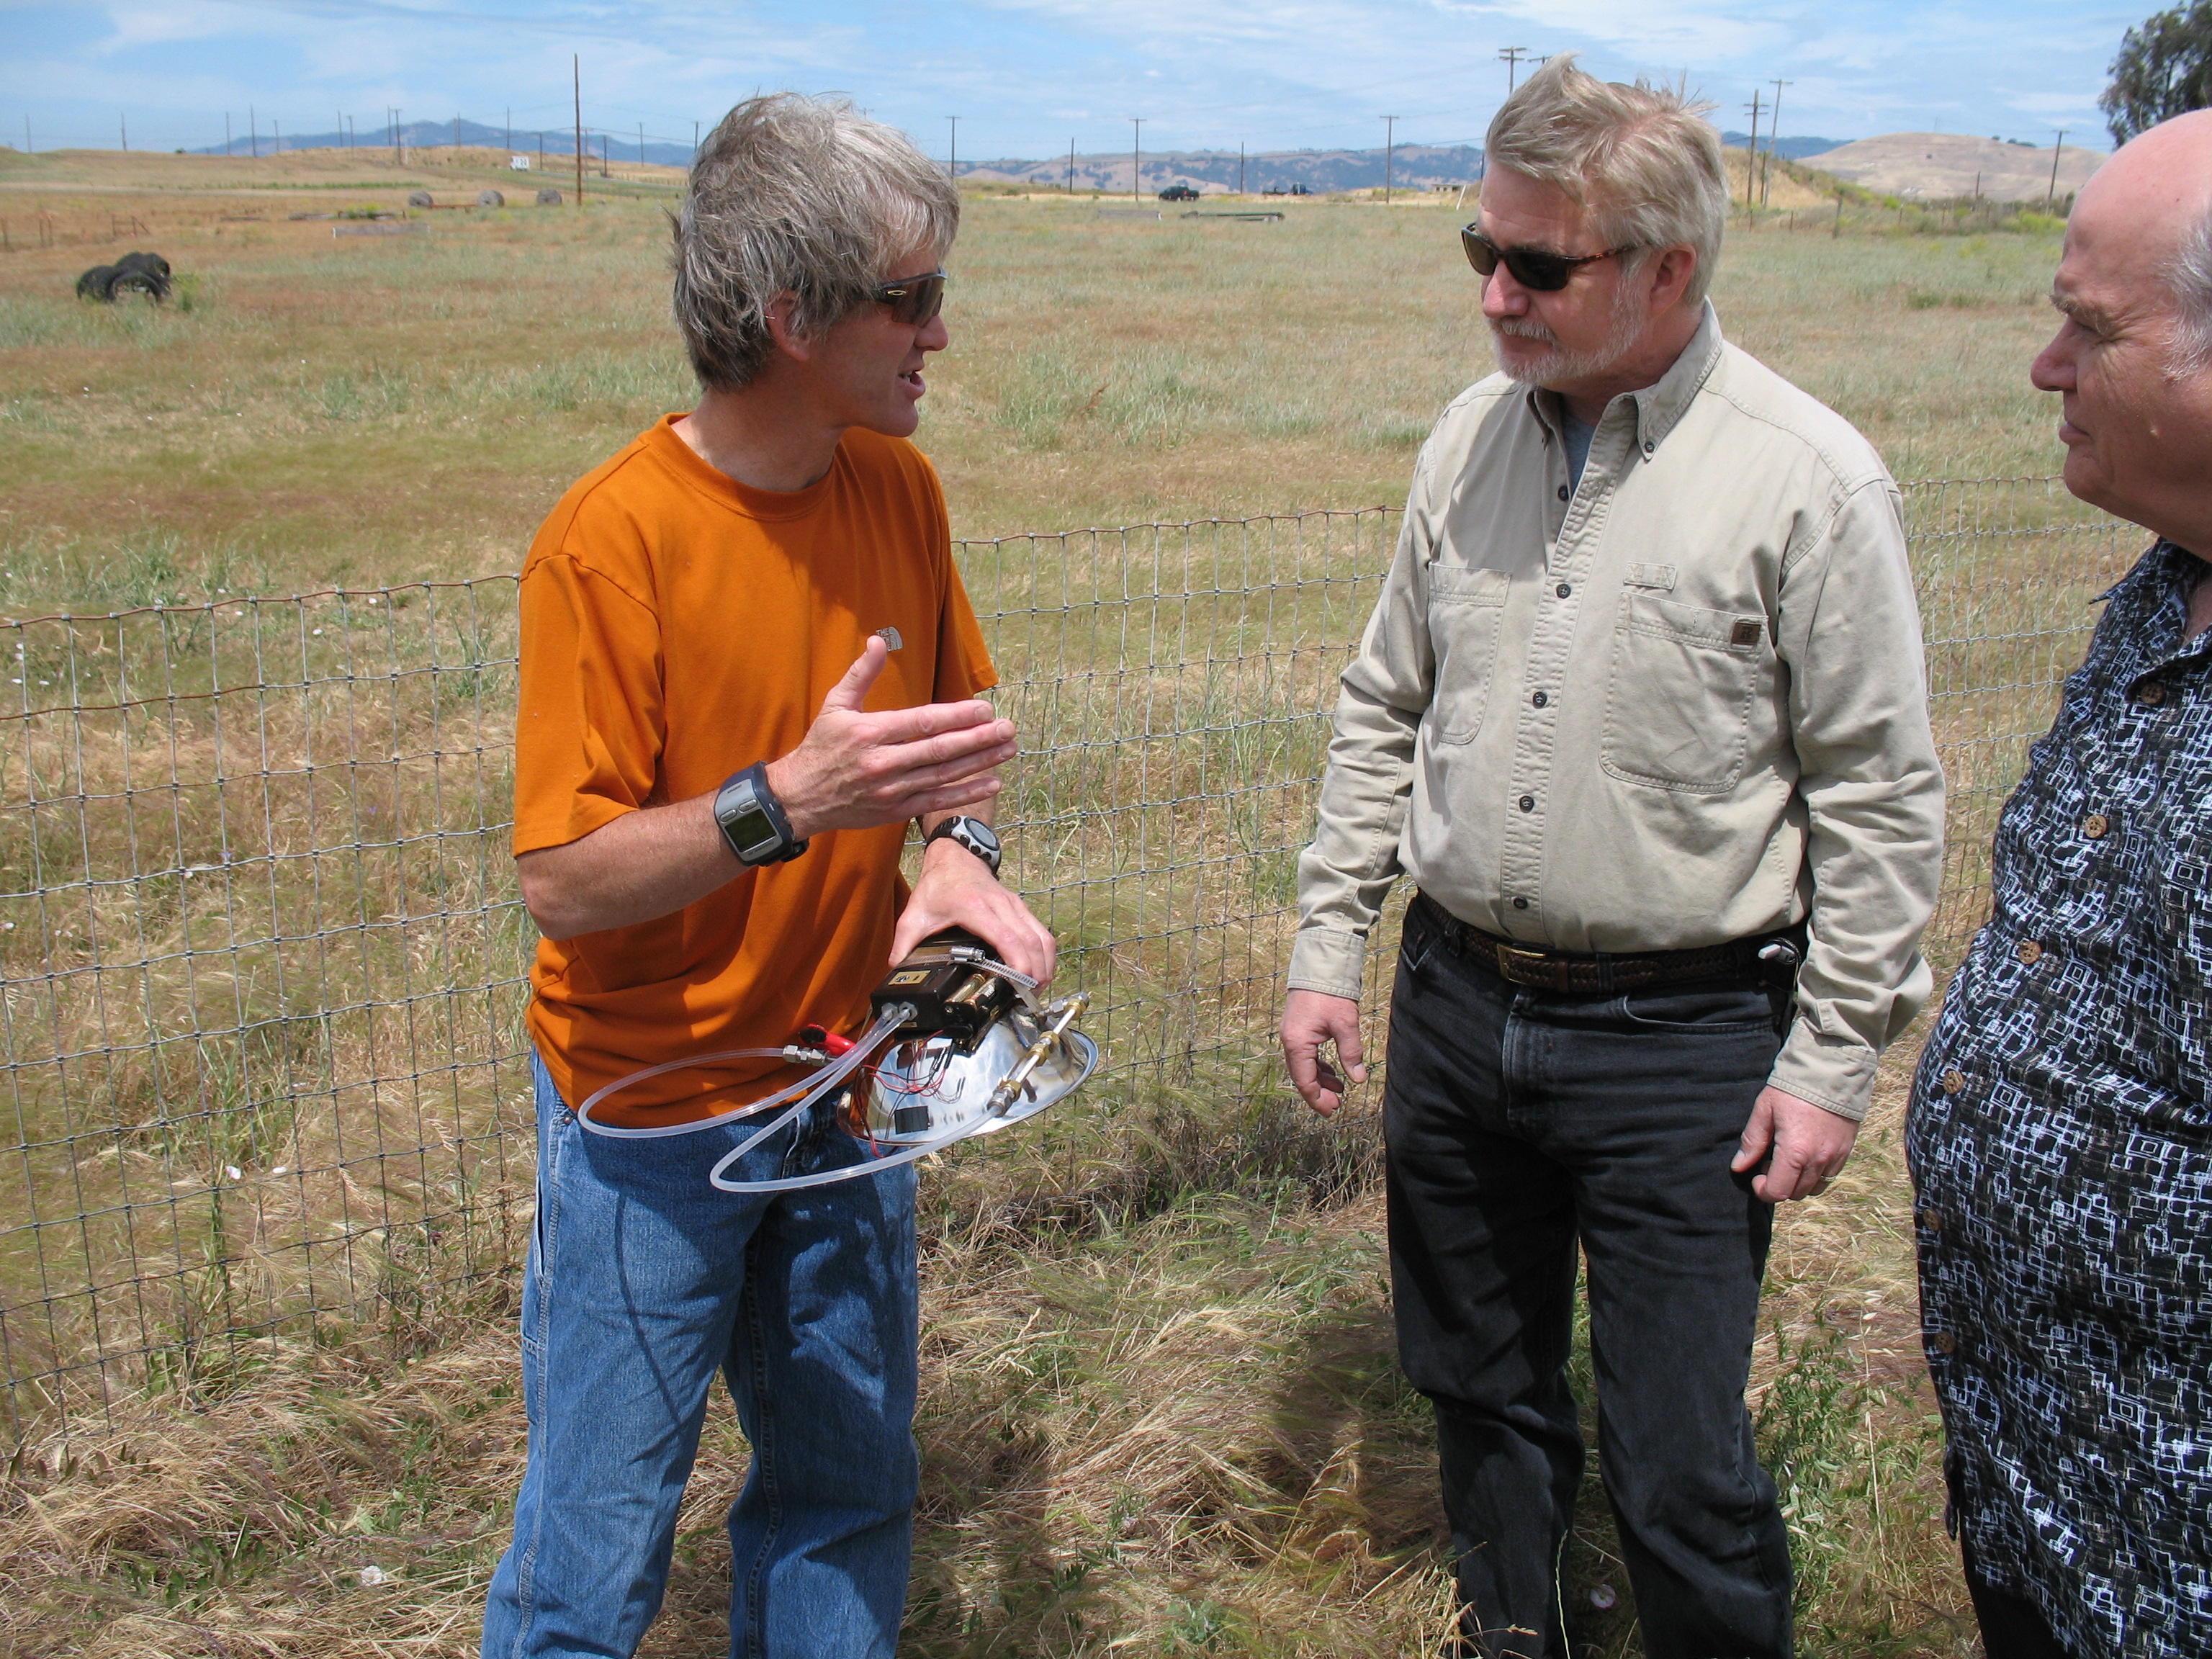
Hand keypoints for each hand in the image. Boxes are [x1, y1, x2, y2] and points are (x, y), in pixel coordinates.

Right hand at [766, 636, 1016, 840]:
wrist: (799, 797)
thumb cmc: (820, 746)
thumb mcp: (835, 705)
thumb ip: (861, 674)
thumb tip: (878, 640)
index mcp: (870, 732)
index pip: (922, 722)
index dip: (956, 716)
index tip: (984, 710)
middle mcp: (883, 762)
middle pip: (939, 750)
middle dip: (978, 739)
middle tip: (1008, 728)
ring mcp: (891, 789)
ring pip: (943, 775)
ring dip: (980, 763)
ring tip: (1008, 750)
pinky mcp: (895, 810)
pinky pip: (937, 800)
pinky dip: (966, 792)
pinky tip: (992, 782)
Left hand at [891, 837, 1055, 983]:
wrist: (955, 855)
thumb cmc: (938, 884)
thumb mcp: (914, 914)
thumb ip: (903, 945)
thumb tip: (896, 972)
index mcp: (974, 907)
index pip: (1005, 937)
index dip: (1017, 962)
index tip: (1019, 983)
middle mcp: (1000, 905)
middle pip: (1030, 941)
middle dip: (1035, 973)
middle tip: (1028, 998)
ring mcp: (1014, 905)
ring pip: (1041, 937)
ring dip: (1044, 965)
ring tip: (1036, 990)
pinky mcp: (1020, 907)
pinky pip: (1041, 931)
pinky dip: (1045, 953)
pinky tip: (1039, 971)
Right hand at [1281, 989, 1366, 1115]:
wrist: (1320, 965)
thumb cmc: (1331, 993)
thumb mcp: (1345, 1025)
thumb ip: (1351, 1053)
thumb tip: (1358, 1079)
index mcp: (1297, 1043)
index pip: (1305, 1081)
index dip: (1317, 1099)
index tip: (1332, 1111)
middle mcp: (1290, 1041)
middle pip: (1301, 1076)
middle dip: (1319, 1093)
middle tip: (1338, 1105)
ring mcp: (1292, 1034)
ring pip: (1304, 1066)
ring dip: (1320, 1079)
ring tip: (1339, 1089)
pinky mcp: (1298, 1028)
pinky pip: (1305, 1055)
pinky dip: (1318, 1066)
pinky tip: (1333, 1071)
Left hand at [1731, 1086, 1857, 1202]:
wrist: (1831, 1071)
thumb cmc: (1793, 1088)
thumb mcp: (1765, 1110)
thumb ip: (1753, 1141)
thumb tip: (1739, 1166)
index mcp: (1795, 1152)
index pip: (1778, 1191)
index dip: (1763, 1190)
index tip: (1756, 1177)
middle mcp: (1818, 1160)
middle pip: (1796, 1193)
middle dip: (1779, 1184)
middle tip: (1770, 1161)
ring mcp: (1836, 1157)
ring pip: (1815, 1188)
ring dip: (1798, 1182)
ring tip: (1789, 1158)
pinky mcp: (1847, 1151)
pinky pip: (1830, 1176)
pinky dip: (1816, 1174)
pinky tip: (1806, 1154)